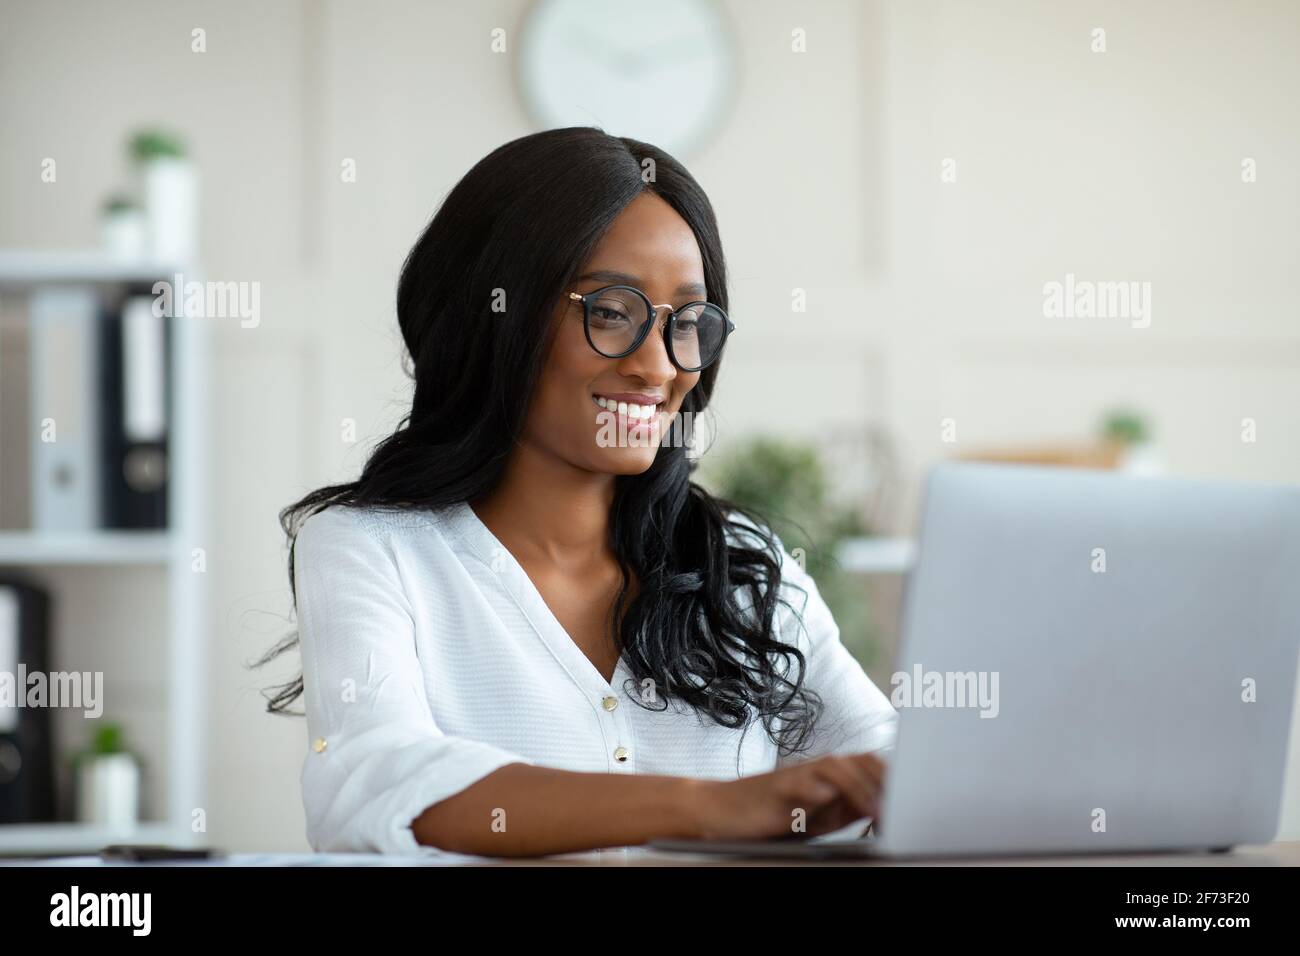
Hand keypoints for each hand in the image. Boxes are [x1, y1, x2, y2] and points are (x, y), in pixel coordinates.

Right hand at [689, 752, 885, 840]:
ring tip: (875, 811)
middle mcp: (815, 770)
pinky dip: (817, 793)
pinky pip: (801, 785)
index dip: (892, 778)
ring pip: (836, 768)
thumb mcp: (813, 815)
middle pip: (859, 761)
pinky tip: (828, 803)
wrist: (717, 809)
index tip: (913, 799)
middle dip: (883, 780)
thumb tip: (881, 806)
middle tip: (902, 806)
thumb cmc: (765, 813)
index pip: (869, 765)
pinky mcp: (776, 789)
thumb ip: (844, 807)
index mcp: (828, 776)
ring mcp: (795, 776)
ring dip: (859, 788)